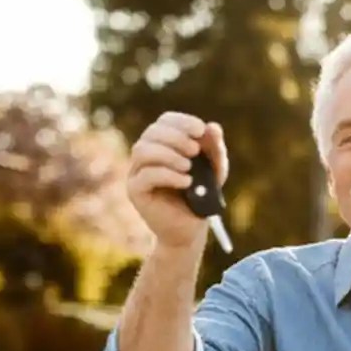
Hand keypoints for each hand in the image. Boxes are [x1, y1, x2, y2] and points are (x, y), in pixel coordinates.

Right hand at [126, 111, 229, 248]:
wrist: (191, 229)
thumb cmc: (200, 195)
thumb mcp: (214, 170)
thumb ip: (214, 149)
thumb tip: (213, 126)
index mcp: (163, 143)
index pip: (165, 121)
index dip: (182, 121)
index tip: (201, 130)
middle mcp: (146, 155)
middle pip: (152, 133)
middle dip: (176, 138)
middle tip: (195, 151)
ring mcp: (137, 172)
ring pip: (143, 150)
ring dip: (168, 154)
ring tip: (188, 167)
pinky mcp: (136, 191)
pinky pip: (145, 175)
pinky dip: (167, 174)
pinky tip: (186, 181)